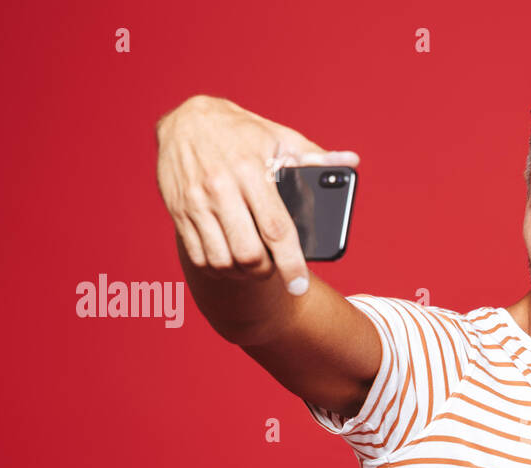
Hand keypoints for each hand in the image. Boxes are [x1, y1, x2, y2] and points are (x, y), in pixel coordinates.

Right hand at [154, 94, 358, 294]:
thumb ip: (315, 156)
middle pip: (248, 254)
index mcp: (250, 170)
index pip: (276, 229)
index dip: (290, 264)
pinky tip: (229, 259)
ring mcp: (196, 202)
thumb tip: (351, 162)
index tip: (299, 285)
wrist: (185, 120)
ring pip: (222, 260)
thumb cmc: (240, 132)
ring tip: (252, 264)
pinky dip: (217, 268)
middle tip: (274, 268)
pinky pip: (198, 256)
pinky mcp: (179, 212)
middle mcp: (221, 188)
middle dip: (266, 271)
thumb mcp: (279, 136)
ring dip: (241, 272)